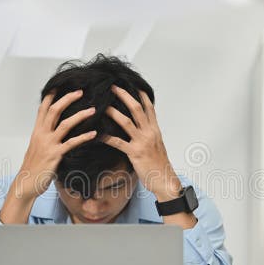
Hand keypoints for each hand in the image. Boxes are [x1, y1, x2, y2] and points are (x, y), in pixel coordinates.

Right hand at [13, 89, 96, 200]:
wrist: (26, 184)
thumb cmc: (33, 168)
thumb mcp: (36, 148)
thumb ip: (44, 138)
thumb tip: (53, 131)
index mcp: (36, 132)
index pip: (43, 109)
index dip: (50, 96)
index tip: (58, 86)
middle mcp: (41, 135)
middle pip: (54, 110)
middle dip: (67, 99)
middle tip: (80, 92)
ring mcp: (48, 144)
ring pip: (64, 124)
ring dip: (80, 115)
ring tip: (92, 110)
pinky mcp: (55, 155)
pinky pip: (71, 143)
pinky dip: (84, 137)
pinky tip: (94, 134)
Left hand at [101, 85, 181, 202]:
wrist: (165, 180)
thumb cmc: (160, 165)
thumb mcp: (157, 146)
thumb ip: (149, 135)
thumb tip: (142, 127)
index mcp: (155, 130)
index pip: (149, 107)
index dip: (141, 95)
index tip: (133, 84)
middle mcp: (149, 133)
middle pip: (137, 109)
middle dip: (125, 96)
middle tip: (113, 87)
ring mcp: (142, 142)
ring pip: (126, 122)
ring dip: (113, 112)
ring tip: (102, 106)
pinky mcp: (135, 153)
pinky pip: (119, 143)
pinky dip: (107, 138)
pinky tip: (97, 135)